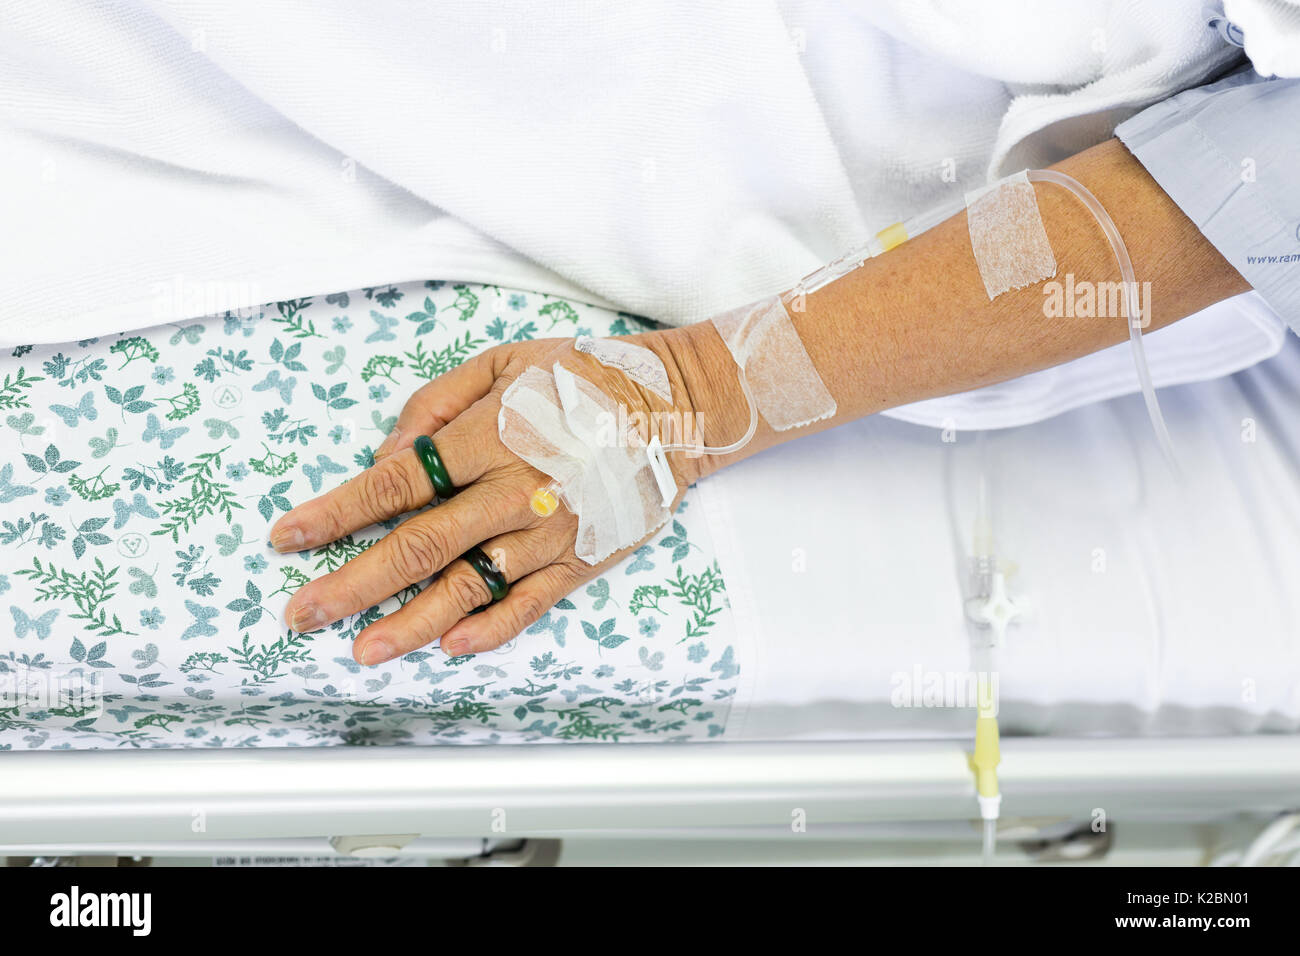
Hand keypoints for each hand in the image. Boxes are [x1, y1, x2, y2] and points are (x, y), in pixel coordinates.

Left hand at [269, 325, 748, 665]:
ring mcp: (549, 532)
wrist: (671, 409)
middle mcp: (514, 491)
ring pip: (471, 586)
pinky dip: (492, 628)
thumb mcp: (502, 362)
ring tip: (363, 650)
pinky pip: (531, 603)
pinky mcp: (581, 559)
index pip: (396, 483)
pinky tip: (452, 647)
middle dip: (353, 583)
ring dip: (412, 622)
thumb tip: (387, 455)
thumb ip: (435, 404)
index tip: (289, 537)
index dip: (337, 513)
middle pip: (420, 546)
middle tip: (302, 614)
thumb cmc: (580, 378)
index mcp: (487, 437)